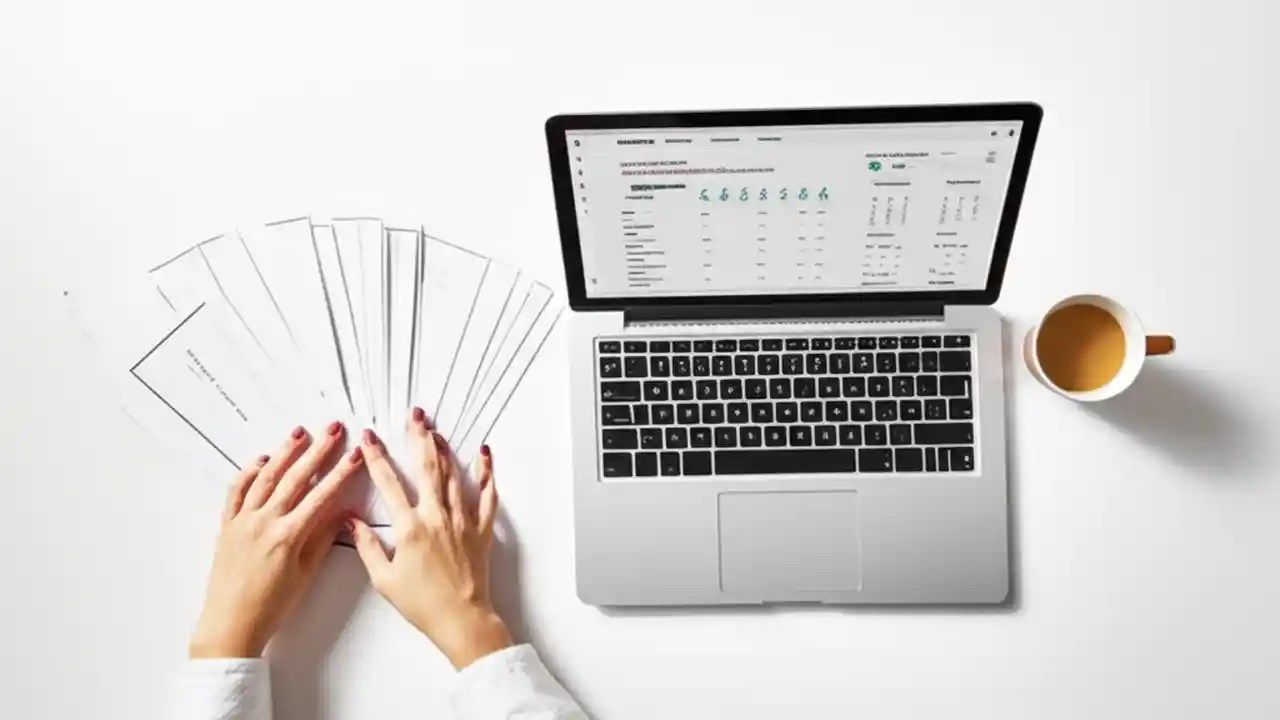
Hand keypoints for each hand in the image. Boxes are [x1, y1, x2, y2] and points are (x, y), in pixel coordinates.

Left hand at [189, 421, 363, 658]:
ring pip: (265, 478)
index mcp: (288, 536)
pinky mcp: (226, 527)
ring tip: (300, 433)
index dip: (341, 473)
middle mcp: (264, 522)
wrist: (231, 624)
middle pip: (295, 478)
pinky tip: (261, 460)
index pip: (321, 495)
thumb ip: (322, 538)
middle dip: (317, 451)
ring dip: (285, 453)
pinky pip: (236, 492)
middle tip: (333, 430)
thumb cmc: (271, 607)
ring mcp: (243, 522)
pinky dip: (248, 473)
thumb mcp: (306, 574)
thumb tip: (342, 513)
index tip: (355, 454)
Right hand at [348, 410, 511, 669]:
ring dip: (445, 450)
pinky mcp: (481, 530)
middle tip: (415, 416)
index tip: (370, 438)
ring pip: (454, 476)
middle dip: (419, 438)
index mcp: (410, 529)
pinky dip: (486, 474)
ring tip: (436, 430)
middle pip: (427, 469)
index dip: (377, 458)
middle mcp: (437, 518)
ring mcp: (462, 521)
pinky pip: (487, 496)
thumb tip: (353, 523)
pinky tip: (483, 454)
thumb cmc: (422, 604)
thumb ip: (368, 547)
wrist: (461, 619)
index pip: (389, 484)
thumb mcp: (384, 579)